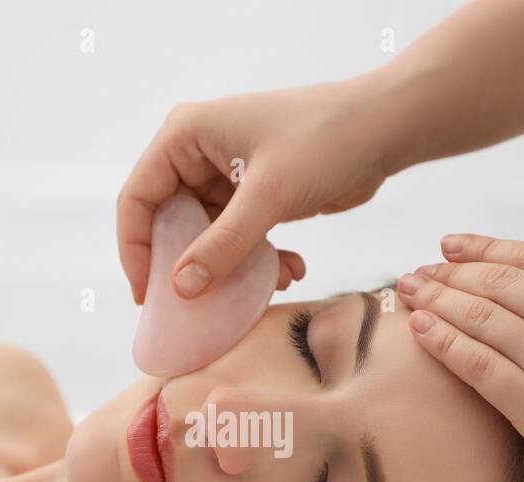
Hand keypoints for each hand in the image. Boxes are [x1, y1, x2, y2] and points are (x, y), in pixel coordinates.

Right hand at [117, 76, 394, 303]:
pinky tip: (291, 271)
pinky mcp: (255, 196)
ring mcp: (228, 175)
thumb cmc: (327, 140)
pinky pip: (240, 240)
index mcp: (186, 136)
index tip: (148, 297)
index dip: (136, 251)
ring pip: (208, 239)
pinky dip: (259, 261)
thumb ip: (224, 245)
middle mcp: (199, 153)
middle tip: (199, 310)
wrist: (387, 128)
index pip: (138, 199)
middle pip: (170, 224)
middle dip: (190, 267)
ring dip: (234, 269)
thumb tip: (181, 289)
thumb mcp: (270, 196)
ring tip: (266, 286)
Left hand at [397, 233, 523, 481]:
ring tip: (408, 294)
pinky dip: (443, 343)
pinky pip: (479, 366)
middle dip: (451, 273)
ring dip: (437, 301)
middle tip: (417, 272)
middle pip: (501, 283)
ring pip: (483, 319)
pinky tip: (419, 330)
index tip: (450, 246)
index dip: (486, 248)